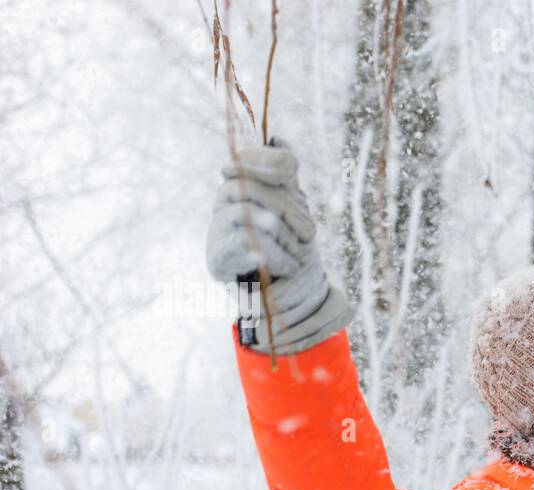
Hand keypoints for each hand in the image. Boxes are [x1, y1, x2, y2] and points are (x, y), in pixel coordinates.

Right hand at [205, 139, 351, 353]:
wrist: (291, 299)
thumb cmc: (293, 250)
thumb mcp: (296, 209)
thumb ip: (286, 178)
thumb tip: (278, 139)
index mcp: (244, 185)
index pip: (250, 158)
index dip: (268, 159)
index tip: (288, 173)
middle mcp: (225, 201)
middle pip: (251, 186)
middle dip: (289, 209)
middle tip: (310, 234)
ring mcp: (217, 228)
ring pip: (247, 214)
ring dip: (282, 236)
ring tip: (297, 256)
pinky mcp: (216, 257)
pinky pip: (243, 244)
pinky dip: (271, 256)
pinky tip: (285, 267)